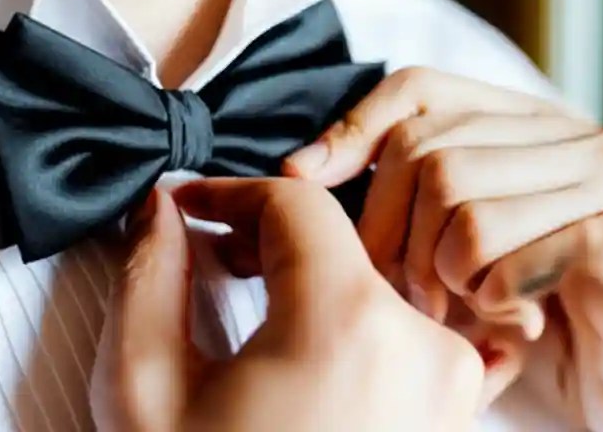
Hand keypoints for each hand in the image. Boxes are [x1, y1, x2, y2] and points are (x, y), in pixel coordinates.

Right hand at [90, 179, 483, 431]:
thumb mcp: (147, 395)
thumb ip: (150, 278)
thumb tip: (163, 211)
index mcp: (349, 324)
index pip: (297, 204)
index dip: (230, 194)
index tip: (187, 209)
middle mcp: (421, 346)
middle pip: (345, 240)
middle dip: (268, 237)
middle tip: (207, 256)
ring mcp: (450, 389)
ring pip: (378, 283)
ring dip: (313, 279)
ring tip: (250, 305)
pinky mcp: (455, 422)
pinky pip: (414, 336)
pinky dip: (360, 321)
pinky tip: (306, 348)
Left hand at [284, 67, 602, 431]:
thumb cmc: (546, 332)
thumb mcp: (464, 255)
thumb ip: (410, 204)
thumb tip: (303, 167)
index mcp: (538, 128)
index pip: (423, 88)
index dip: (353, 128)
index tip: (302, 176)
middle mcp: (581, 141)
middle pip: (428, 150)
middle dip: (389, 233)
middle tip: (405, 296)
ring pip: (461, 200)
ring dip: (441, 276)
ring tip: (465, 311)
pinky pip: (507, 259)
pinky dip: (488, 304)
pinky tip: (515, 325)